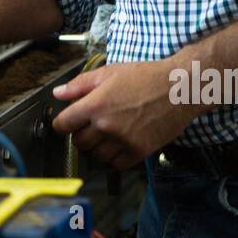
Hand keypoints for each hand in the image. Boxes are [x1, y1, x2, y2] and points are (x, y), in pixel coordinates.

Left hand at [50, 59, 200, 169]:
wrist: (179, 89)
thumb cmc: (145, 77)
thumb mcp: (109, 72)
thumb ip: (80, 84)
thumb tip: (58, 93)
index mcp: (96, 104)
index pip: (63, 124)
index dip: (62, 123)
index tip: (66, 122)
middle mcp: (106, 125)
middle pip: (79, 143)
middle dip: (81, 134)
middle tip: (90, 126)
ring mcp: (123, 141)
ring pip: (96, 156)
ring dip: (97, 147)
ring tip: (107, 134)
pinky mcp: (139, 151)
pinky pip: (116, 164)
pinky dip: (113, 158)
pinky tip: (118, 145)